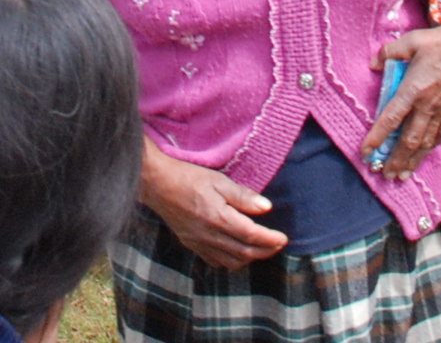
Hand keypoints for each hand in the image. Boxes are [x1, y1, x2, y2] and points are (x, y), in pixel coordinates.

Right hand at [141, 145, 286, 269]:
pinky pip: (214, 261)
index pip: (252, 236)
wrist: (157, 184)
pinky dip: (230, 260)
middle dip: (265, 251)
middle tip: (277, 244)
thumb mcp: (218, 180)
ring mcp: (199, 243)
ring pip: (230, 261)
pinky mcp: (191, 244)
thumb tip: (266, 207)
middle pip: (244, 252)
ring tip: (260, 248)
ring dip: (249, 258)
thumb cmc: (188, 178)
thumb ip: (243, 196)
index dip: (270, 240)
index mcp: (219, 218)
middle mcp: (209, 236)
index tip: (283, 238)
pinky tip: (235, 251)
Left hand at [364, 0, 440, 177]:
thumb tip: (373, 64)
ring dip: (413, 161)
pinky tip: (424, 155)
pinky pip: (439, 134)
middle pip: (409, 140)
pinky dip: (430, 148)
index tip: (366, 152)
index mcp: (414, 89)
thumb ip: (389, 52)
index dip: (377, 137)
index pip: (391, 118)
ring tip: (402, 175)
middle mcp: (427, 105)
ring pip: (425, 142)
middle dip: (396, 160)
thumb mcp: (411, 41)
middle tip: (385, 175)